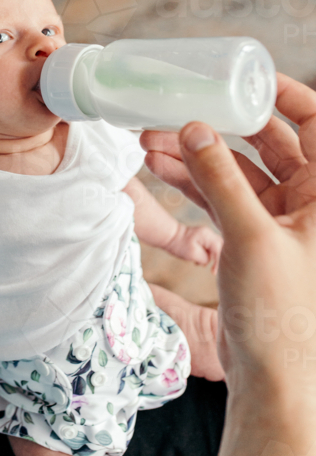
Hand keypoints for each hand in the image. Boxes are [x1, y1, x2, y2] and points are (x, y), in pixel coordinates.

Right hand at [140, 74, 315, 386]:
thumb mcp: (251, 236)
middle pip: (270, 143)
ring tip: (154, 138)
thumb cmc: (282, 312)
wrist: (274, 379)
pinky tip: (161, 168)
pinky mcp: (254, 241)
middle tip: (184, 105)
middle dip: (223, 124)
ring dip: (199, 155)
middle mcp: (310, 203)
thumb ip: (221, 178)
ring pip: (240, 171)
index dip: (285, 93)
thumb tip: (196, 127)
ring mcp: (280, 222)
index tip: (244, 77)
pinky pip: (224, 198)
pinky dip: (195, 183)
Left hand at [166, 223, 221, 272]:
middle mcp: (208, 233)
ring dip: (210, 257)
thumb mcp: (193, 254)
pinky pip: (209, 248)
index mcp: (207, 235)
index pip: (219, 249)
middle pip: (220, 247)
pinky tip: (197, 259)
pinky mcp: (202, 238)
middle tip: (210, 268)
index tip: (213, 272)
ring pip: (215, 248)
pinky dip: (206, 255)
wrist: (169, 236)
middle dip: (216, 259)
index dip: (218, 262)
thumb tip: (209, 260)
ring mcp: (205, 235)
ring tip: (198, 262)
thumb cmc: (179, 244)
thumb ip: (205, 258)